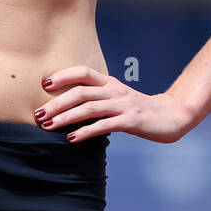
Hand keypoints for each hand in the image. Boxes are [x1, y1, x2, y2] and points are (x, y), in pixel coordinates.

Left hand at [34, 65, 196, 143]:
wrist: (173, 116)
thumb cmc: (140, 110)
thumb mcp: (118, 99)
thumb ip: (98, 100)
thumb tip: (69, 108)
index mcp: (110, 83)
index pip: (83, 72)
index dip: (63, 75)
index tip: (44, 84)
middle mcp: (115, 90)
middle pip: (80, 91)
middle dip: (56, 102)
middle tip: (37, 113)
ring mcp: (123, 105)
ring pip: (89, 107)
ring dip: (65, 117)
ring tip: (48, 126)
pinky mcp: (131, 120)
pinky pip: (104, 125)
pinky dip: (86, 131)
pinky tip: (72, 138)